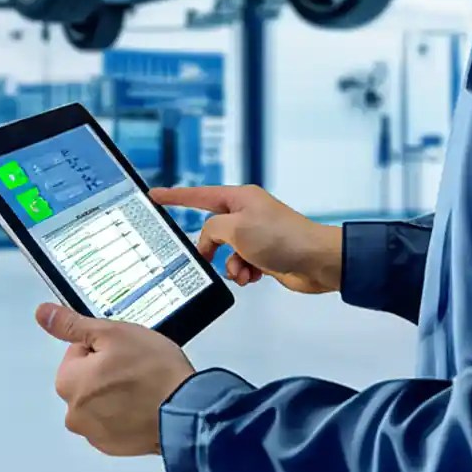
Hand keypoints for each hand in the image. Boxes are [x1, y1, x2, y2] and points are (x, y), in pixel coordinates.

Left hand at [35, 303, 194, 456]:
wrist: (186, 410)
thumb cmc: (153, 372)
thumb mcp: (112, 333)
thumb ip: (73, 325)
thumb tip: (43, 314)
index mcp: (68, 382)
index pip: (78, 351)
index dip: (104, 346)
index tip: (123, 351)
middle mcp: (74, 413)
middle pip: (87, 378)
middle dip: (107, 371)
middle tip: (136, 368)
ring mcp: (94, 433)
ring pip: (101, 401)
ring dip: (117, 394)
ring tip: (143, 388)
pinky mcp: (114, 446)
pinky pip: (115, 422)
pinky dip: (126, 414)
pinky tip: (145, 405)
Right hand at [151, 185, 341, 294]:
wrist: (316, 261)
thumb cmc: (285, 238)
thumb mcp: (236, 229)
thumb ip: (211, 231)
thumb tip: (206, 242)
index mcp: (239, 198)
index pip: (198, 195)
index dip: (174, 197)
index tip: (155, 196)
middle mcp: (246, 214)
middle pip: (212, 231)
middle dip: (211, 249)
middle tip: (209, 258)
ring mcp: (255, 234)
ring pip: (225, 252)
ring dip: (231, 266)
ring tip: (244, 270)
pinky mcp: (263, 254)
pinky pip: (240, 264)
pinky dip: (243, 272)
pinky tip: (254, 276)